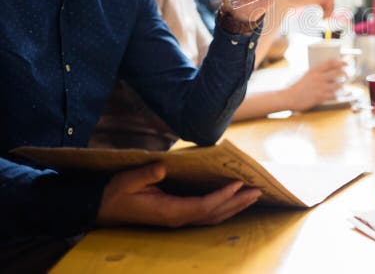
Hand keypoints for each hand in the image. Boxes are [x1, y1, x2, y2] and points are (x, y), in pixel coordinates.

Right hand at [96, 163, 261, 227]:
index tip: (238, 184)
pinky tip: (235, 200)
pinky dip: (224, 207)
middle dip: (238, 202)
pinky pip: (207, 214)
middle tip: (259, 190)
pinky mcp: (178, 215)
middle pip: (215, 213)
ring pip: (214, 216)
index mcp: (168, 211)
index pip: (203, 206)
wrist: (103, 208)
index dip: (222, 196)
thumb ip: (146, 174)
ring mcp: (179, 219)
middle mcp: (178, 218)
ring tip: (254, 195)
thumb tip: (164, 167)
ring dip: (235, 206)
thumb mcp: (127, 180)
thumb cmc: (116, 193)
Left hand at [278, 0, 334, 17]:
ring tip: (324, 18)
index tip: (328, 6)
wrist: (284, 3)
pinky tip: (322, 17)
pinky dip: (325, 12)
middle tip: (326, 16)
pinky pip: (324, 7)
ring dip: (328, 10)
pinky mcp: (315, 3)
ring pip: (328, 3)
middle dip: (330, 7)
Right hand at [287, 59, 347, 110]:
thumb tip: (331, 71)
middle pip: (338, 73)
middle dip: (345, 74)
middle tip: (347, 76)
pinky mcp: (321, 97)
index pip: (331, 63)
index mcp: (315, 70)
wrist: (290, 97)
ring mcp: (320, 88)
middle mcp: (319, 78)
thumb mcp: (307, 75)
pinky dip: (335, 95)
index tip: (346, 64)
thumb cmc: (299, 86)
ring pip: (338, 85)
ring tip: (340, 86)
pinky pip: (334, 95)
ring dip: (341, 86)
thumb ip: (318, 73)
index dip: (340, 62)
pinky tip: (334, 95)